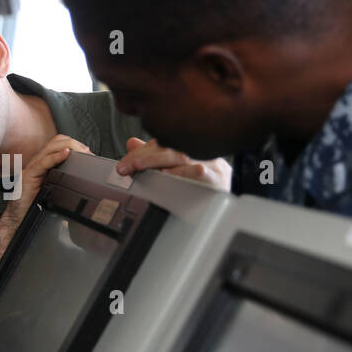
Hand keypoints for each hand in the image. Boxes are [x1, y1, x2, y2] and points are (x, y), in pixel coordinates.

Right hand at [0, 134, 90, 280]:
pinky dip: (56, 156)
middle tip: (89, 154)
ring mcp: (32, 168)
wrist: (17, 220)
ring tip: (83, 153)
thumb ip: (66, 186)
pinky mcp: (28, 176)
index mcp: (45, 165)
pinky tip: (66, 154)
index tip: (90, 155)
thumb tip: (86, 189)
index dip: (76, 145)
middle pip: (57, 141)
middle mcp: (38, 163)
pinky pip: (43, 162)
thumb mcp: (55, 193)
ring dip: (70, 146)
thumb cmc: (35, 208)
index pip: (60, 145)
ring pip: (51, 147)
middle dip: (76, 144)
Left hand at [116, 137, 231, 190]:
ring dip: (158, 160)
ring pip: (182, 157)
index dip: (141, 152)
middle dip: (144, 157)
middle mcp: (202, 153)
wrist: (228, 208)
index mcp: (192, 148)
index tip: (123, 164)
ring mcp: (211, 165)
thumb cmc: (204, 188)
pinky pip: (200, 172)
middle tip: (127, 167)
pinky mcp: (217, 180)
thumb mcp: (177, 170)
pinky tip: (166, 175)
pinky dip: (182, 173)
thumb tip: (132, 144)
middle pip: (170, 148)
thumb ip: (154, 157)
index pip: (162, 143)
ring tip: (139, 167)